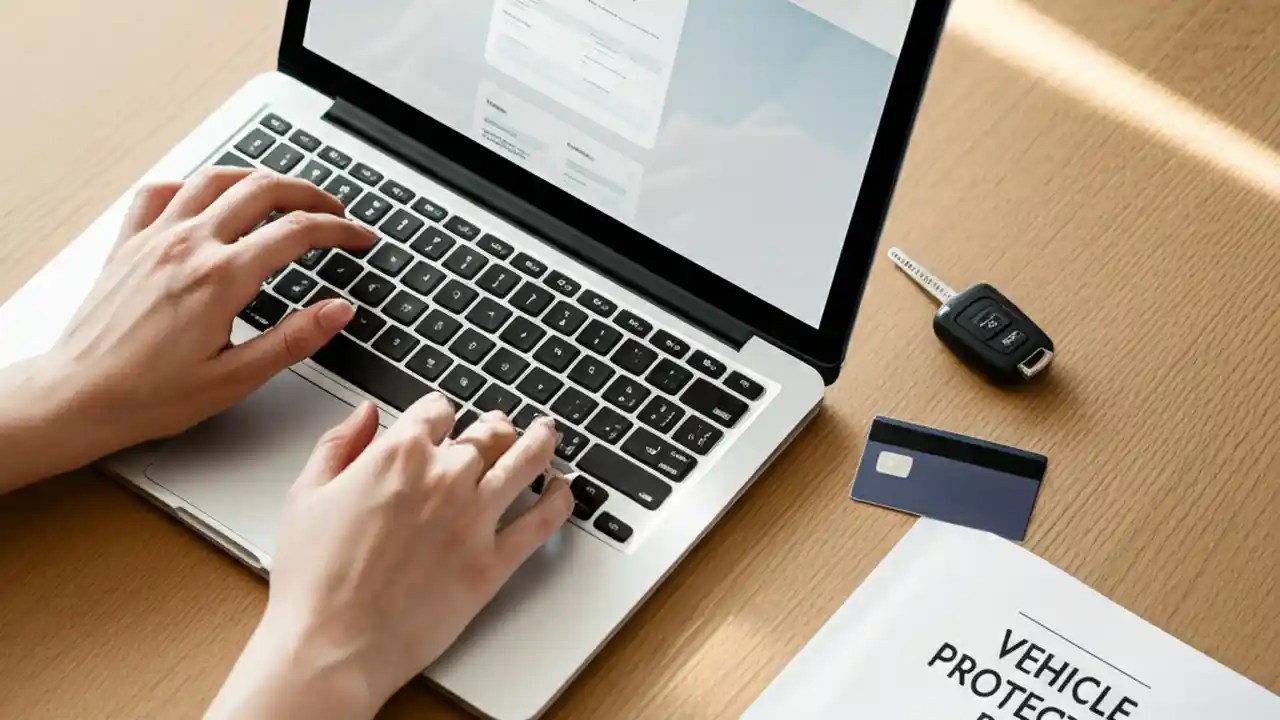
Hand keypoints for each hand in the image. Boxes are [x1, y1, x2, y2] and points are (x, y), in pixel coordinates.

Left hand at [0, 169, 374, 489]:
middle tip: (333, 211)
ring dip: (258, 178)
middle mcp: (189, 246)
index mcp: (221, 278)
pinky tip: (207, 198)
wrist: (79, 397)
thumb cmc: (150, 395)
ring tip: (283, 194)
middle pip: (263, 189)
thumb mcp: (237, 378)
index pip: (298, 232)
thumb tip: (338, 310)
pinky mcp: (128, 243)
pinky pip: (161, 191)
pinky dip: (192, 185)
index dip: (340, 230)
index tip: (359, 237)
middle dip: (310, 193)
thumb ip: (294, 339)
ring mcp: (155, 237)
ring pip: (216, 178)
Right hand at [207, 396, 575, 719]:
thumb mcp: (307, 495)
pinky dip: (560, 500)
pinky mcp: (494, 561)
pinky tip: (564, 491)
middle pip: (487, 433)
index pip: (437, 409)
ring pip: (526, 462)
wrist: (331, 644)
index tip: (444, 419)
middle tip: (500, 428)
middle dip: (494, 426)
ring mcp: (475, 518)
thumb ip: (339, 444)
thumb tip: (364, 413)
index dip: (441, 413)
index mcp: (398, 455)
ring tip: (548, 435)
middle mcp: (444, 478)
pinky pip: (542, 522)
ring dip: (541, 443)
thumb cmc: (313, 580)